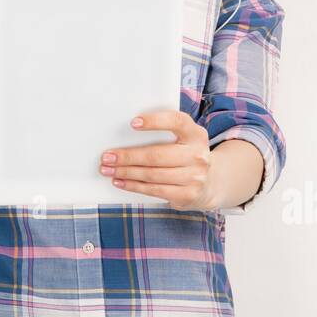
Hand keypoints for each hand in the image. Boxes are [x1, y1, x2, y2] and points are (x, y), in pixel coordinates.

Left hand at [99, 109, 216, 210]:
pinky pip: (154, 190)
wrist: (210, 183)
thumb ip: (163, 134)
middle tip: (107, 156)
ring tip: (108, 170)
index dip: (155, 121)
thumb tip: (123, 134)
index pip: (177, 122)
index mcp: (196, 134)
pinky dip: (134, 186)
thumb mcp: (183, 140)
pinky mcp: (188, 195)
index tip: (132, 123)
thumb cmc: (185, 155)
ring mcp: (195, 177)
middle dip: (128, 156)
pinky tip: (120, 181)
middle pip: (157, 155)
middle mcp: (198, 155)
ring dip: (126, 172)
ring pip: (152, 175)